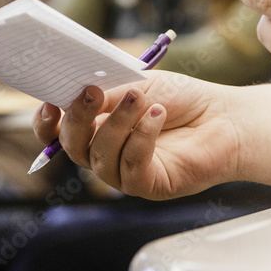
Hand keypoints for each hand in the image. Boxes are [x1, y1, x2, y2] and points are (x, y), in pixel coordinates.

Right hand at [32, 72, 240, 199]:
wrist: (224, 118)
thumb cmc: (180, 99)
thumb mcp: (137, 84)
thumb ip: (106, 92)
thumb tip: (78, 93)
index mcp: (95, 127)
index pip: (57, 132)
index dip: (46, 123)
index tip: (50, 104)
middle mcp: (104, 154)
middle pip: (73, 145)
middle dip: (79, 118)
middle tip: (91, 92)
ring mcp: (124, 173)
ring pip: (101, 155)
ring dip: (118, 122)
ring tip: (140, 97)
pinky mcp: (148, 186)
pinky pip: (131, 165)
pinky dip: (142, 137)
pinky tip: (158, 116)